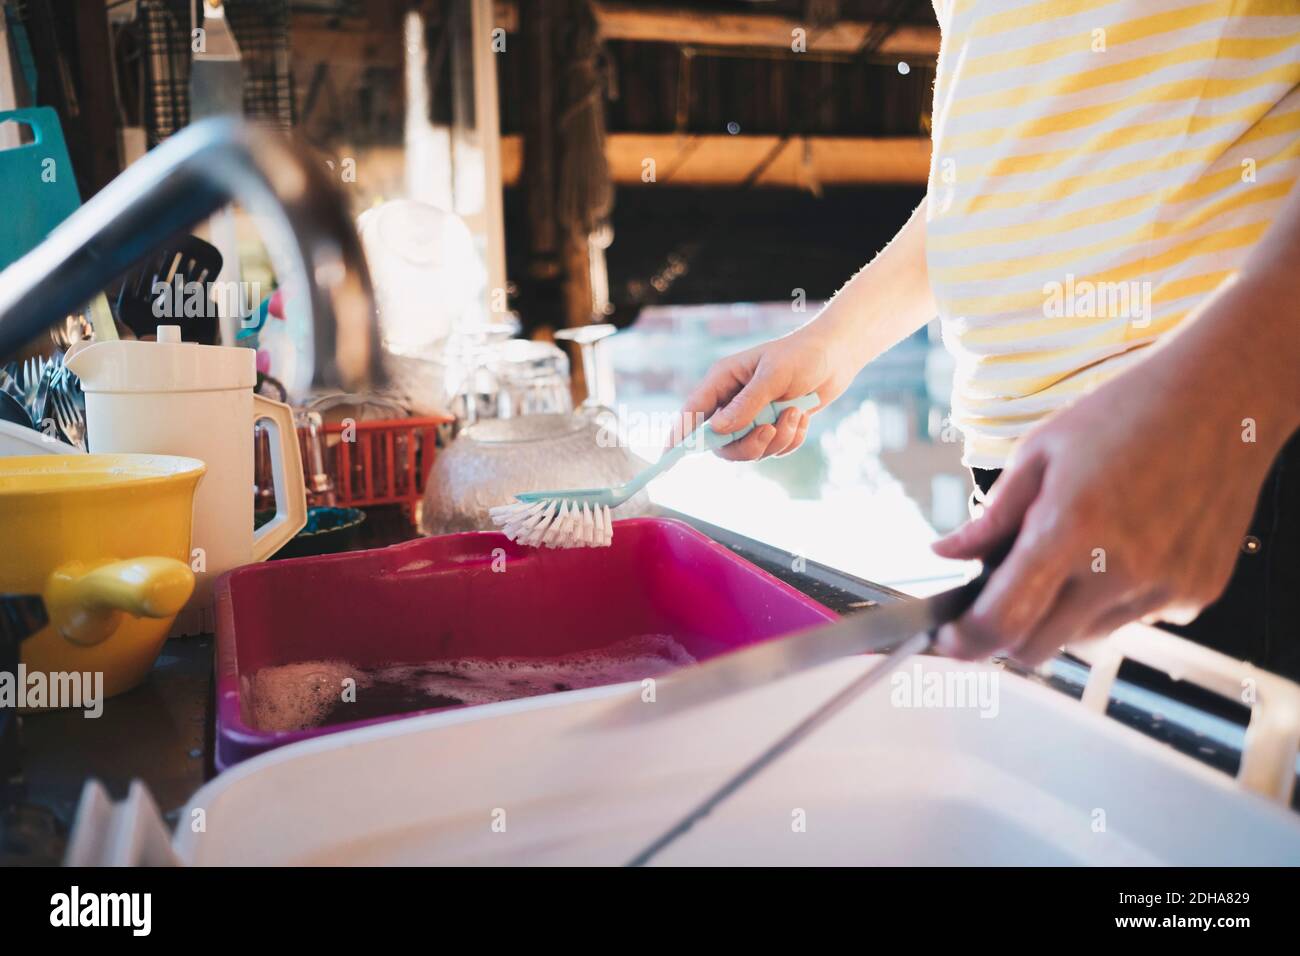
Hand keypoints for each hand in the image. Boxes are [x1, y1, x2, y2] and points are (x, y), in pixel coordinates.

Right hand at [673, 325, 857, 459]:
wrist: (836, 356)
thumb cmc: (802, 355)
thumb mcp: (773, 375)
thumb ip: (746, 403)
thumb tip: (717, 430)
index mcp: (723, 380)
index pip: (692, 412)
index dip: (679, 436)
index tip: (667, 458)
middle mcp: (733, 401)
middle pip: (721, 443)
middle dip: (747, 444)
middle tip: (769, 430)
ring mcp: (753, 416)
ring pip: (749, 450)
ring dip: (776, 440)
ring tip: (796, 414)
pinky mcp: (773, 427)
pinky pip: (773, 450)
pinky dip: (790, 440)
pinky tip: (802, 417)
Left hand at [931, 339, 1280, 666]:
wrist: (1221, 400)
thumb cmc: (1128, 414)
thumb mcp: (1039, 454)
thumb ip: (991, 519)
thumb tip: (947, 553)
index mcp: (1069, 530)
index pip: (1002, 621)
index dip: (965, 640)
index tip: (950, 639)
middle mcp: (1119, 570)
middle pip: (1038, 648)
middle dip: (1008, 633)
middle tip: (1001, 597)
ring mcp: (1163, 587)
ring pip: (1086, 637)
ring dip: (1062, 613)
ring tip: (1075, 550)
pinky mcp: (1196, 593)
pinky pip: (1134, 619)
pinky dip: (1112, 599)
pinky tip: (1122, 547)